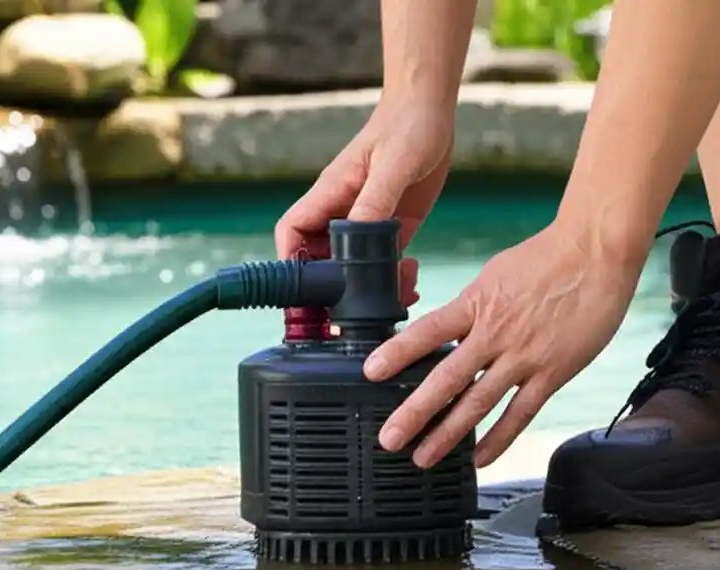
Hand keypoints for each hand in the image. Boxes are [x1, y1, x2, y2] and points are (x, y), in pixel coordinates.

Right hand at [274, 98, 454, 305]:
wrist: (430, 108)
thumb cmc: (407, 125)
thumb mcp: (393, 164)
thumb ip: (375, 201)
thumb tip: (357, 239)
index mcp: (330, 192)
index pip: (292, 231)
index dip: (290, 262)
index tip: (304, 289)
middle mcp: (342, 209)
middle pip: (317, 256)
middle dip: (328, 285)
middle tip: (348, 310)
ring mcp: (366, 219)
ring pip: (351, 263)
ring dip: (365, 285)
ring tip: (392, 297)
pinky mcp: (392, 223)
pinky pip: (382, 258)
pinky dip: (391, 276)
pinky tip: (409, 281)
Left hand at [364, 218, 643, 467]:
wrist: (597, 251)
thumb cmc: (546, 259)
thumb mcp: (493, 276)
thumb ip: (470, 307)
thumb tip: (447, 329)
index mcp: (475, 305)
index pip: (427, 332)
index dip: (397, 353)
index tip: (371, 373)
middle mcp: (495, 333)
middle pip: (446, 378)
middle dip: (414, 412)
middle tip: (390, 438)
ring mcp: (524, 356)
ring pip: (479, 402)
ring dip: (448, 435)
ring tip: (423, 458)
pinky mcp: (553, 372)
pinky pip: (522, 412)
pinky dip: (499, 438)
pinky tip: (480, 458)